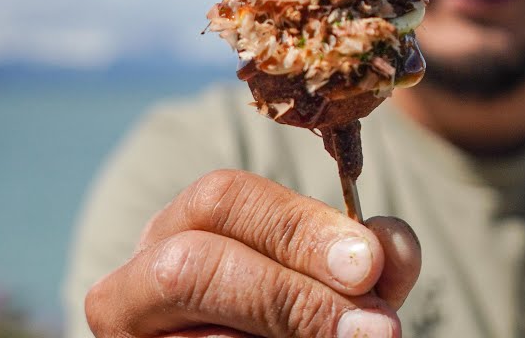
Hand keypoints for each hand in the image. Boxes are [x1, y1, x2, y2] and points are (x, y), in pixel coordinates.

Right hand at [85, 169, 419, 337]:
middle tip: (373, 328)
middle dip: (290, 295)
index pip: (223, 199)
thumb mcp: (336, 283)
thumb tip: (391, 247)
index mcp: (178, 231)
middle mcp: (133, 285)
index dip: (299, 228)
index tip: (368, 266)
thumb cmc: (299, 319)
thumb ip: (366, 262)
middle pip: (192, 264)